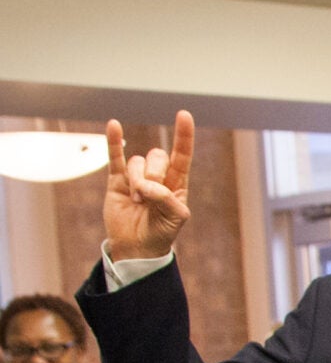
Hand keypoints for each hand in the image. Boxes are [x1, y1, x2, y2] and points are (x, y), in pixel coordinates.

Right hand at [103, 112, 194, 260]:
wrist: (137, 247)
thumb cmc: (161, 233)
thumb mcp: (175, 218)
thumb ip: (166, 198)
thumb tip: (146, 184)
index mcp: (177, 183)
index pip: (182, 155)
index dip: (183, 136)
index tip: (184, 115)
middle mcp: (158, 176)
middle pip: (157, 157)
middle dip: (153, 176)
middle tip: (148, 197)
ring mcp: (137, 176)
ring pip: (137, 162)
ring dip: (137, 181)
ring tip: (137, 200)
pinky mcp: (117, 180)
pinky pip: (115, 156)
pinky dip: (114, 141)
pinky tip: (114, 124)